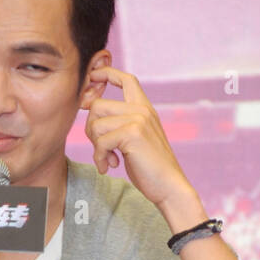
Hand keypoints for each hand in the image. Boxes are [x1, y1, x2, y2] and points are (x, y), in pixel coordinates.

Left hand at [80, 66, 195, 212]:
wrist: (169, 186)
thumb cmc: (150, 167)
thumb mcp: (136, 139)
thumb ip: (120, 123)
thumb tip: (91, 111)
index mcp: (144, 108)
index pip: (126, 79)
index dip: (105, 73)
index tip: (92, 78)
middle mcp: (142, 110)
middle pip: (97, 105)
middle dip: (91, 130)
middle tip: (101, 149)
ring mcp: (138, 120)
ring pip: (95, 123)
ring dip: (96, 147)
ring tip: (108, 160)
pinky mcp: (132, 134)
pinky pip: (100, 141)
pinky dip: (100, 158)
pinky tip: (110, 167)